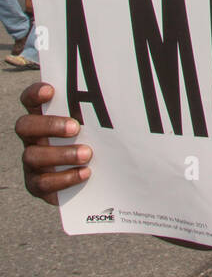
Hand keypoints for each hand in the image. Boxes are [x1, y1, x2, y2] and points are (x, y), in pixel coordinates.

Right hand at [16, 82, 92, 202]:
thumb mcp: (98, 126)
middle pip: (25, 126)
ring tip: (87, 154)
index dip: (35, 94)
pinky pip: (43, 183)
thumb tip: (121, 97)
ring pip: (32, 156)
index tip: (51, 91)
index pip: (30, 100)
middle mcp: (33, 138)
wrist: (102, 179)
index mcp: (43, 118)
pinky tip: (85, 173)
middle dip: (49, 125)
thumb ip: (100, 111)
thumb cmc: (98, 142)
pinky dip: (64, 178)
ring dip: (61, 154)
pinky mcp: (37, 185)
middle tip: (75, 127)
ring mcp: (33, 162)